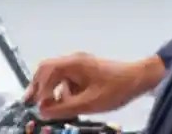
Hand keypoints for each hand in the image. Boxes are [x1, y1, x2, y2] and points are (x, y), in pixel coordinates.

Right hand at [24, 52, 166, 119]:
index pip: (46, 72)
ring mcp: (80, 64)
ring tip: (49, 105)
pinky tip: (66, 102)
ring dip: (51, 89)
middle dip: (39, 86)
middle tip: (31, 101)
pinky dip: (63, 90)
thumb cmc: (118, 87)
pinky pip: (67, 78)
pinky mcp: (86, 70)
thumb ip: (65, 107)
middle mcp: (73, 60)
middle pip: (46, 70)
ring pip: (56, 75)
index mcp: (73, 63)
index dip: (39, 89)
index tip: (39, 104)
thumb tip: (44, 111)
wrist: (141, 78)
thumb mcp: (90, 103)